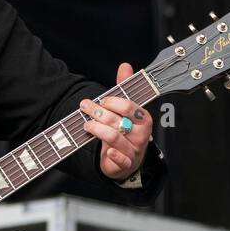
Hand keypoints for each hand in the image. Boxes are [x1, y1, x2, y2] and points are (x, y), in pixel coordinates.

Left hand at [79, 62, 152, 180]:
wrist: (128, 159)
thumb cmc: (126, 131)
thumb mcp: (125, 109)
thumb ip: (124, 89)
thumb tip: (125, 66)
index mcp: (143, 118)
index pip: (131, 107)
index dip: (113, 102)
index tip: (101, 100)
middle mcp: (141, 134)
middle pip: (120, 121)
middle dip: (99, 113)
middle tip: (85, 107)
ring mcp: (134, 150)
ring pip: (115, 138)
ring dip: (97, 129)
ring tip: (86, 125)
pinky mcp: (126, 164)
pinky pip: (121, 160)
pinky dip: (113, 155)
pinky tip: (106, 151)